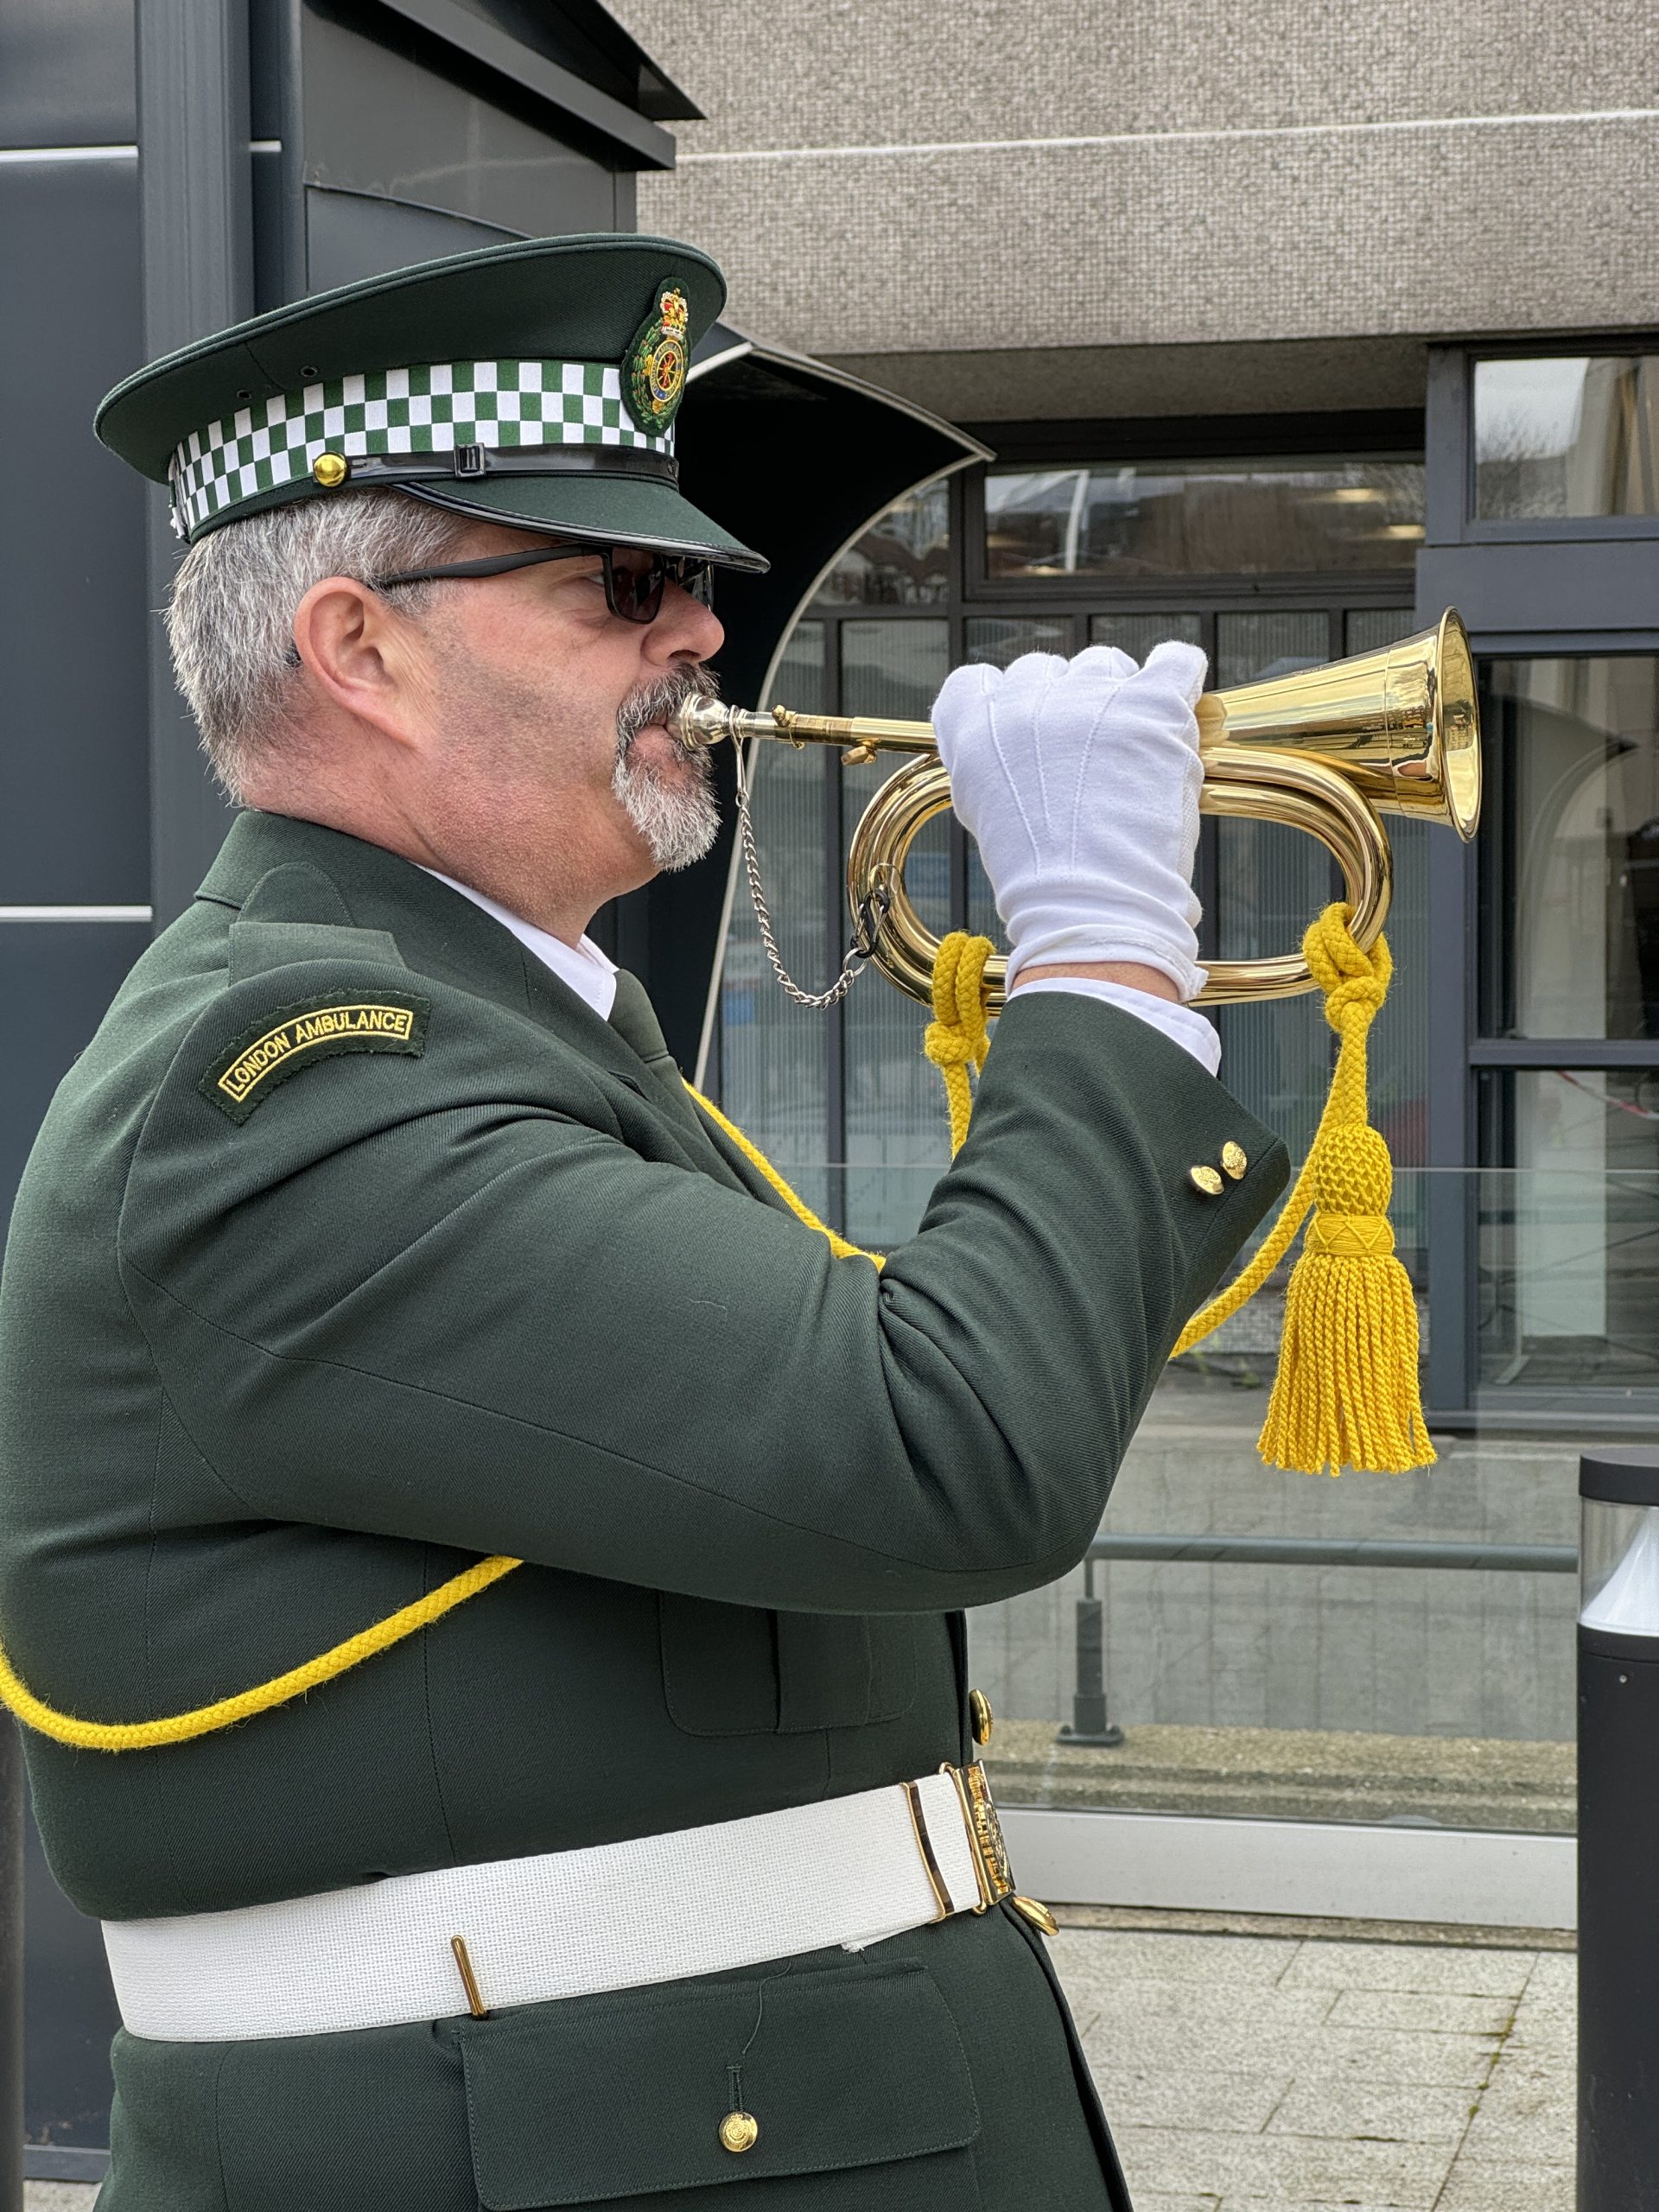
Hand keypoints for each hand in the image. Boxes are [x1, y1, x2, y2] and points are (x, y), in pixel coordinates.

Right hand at [931, 642, 1208, 999]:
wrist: (1092, 907)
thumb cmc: (1041, 878)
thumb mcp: (986, 815)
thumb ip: (992, 763)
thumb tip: (1014, 743)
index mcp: (974, 728)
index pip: (980, 682)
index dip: (1008, 705)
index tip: (1030, 735)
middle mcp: (1024, 700)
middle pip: (1043, 670)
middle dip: (1064, 704)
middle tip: (1087, 752)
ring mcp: (1088, 698)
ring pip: (1104, 665)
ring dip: (1118, 697)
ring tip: (1133, 748)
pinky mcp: (1151, 704)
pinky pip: (1175, 661)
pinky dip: (1179, 675)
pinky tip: (1180, 700)